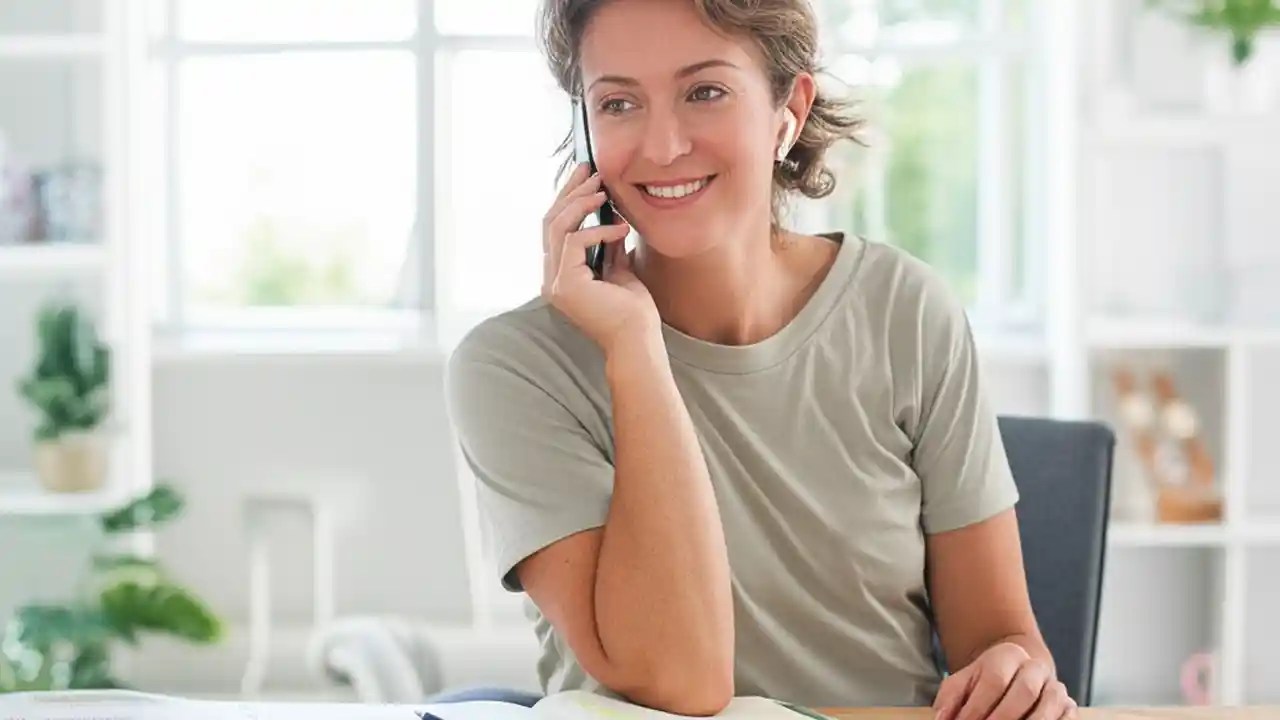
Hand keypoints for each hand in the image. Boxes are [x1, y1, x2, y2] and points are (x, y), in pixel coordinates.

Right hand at [542, 163, 659, 354]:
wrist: (638, 340)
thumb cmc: (632, 311)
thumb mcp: (618, 267)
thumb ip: (607, 244)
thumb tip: (609, 215)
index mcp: (559, 275)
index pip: (554, 228)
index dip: (567, 198)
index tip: (586, 176)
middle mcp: (550, 278)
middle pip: (549, 221)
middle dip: (570, 191)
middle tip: (590, 170)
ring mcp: (554, 283)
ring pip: (557, 227)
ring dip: (581, 203)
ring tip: (604, 191)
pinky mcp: (565, 286)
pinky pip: (576, 241)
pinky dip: (598, 229)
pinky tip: (621, 228)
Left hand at [932, 642, 1077, 719]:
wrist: (1016, 676)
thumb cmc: (985, 684)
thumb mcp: (963, 683)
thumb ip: (950, 699)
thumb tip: (942, 718)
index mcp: (1008, 655)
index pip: (995, 680)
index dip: (978, 707)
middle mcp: (1036, 668)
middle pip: (1025, 692)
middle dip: (1003, 718)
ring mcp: (1056, 687)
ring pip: (1048, 707)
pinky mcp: (1069, 707)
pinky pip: (1066, 719)